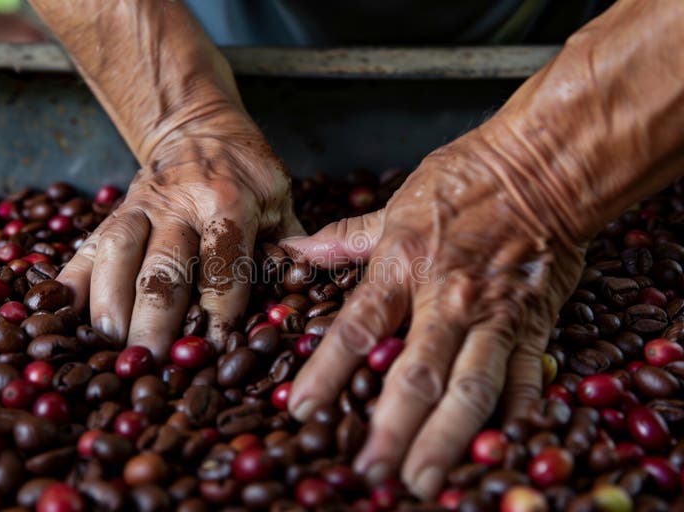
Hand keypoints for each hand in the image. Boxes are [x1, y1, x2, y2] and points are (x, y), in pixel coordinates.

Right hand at [59, 105, 303, 358]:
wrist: (202, 128)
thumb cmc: (249, 175)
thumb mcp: (280, 201)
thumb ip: (290, 247)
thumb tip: (301, 298)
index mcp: (231, 203)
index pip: (224, 264)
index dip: (220, 311)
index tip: (215, 351)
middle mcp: (182, 204)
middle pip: (166, 265)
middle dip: (157, 316)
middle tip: (151, 361)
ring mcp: (143, 205)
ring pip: (119, 251)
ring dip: (109, 298)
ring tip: (106, 341)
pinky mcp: (116, 209)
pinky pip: (90, 243)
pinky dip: (72, 276)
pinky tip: (58, 311)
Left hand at [282, 130, 585, 498]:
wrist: (543, 169)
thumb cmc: (464, 183)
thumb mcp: (395, 207)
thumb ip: (344, 238)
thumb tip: (292, 252)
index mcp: (403, 268)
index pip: (356, 329)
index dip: (326, 373)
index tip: (301, 410)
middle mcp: (446, 300)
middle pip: (415, 373)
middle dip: (391, 428)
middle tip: (369, 473)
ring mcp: (493, 317)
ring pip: (469, 389)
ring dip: (446, 440)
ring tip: (424, 482)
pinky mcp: (533, 327)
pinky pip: (523, 381)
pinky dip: (513, 420)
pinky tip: (497, 454)